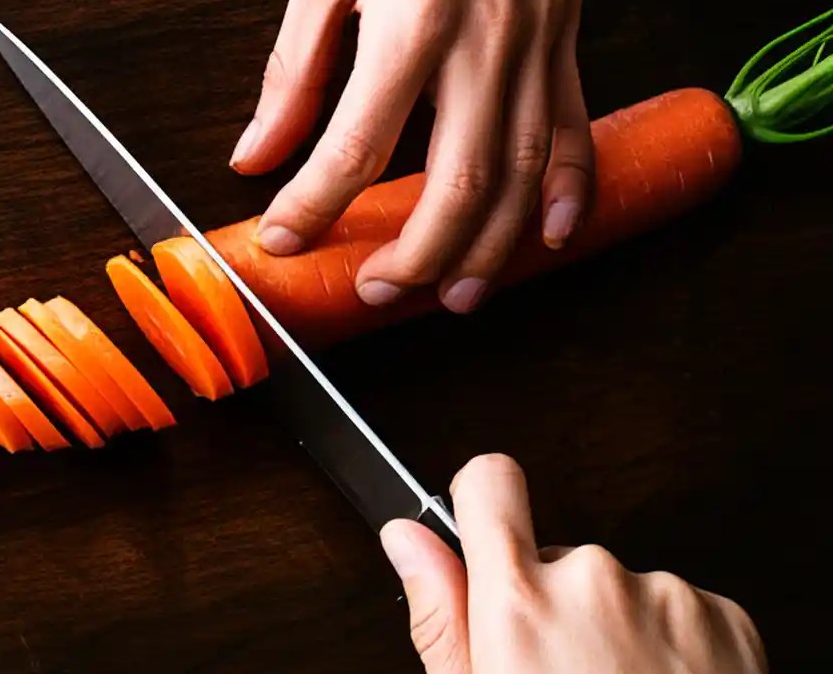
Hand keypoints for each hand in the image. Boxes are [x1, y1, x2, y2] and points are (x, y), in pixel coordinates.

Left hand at [231, 0, 593, 312]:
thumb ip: (294, 71)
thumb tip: (256, 153)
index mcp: (411, 21)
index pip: (356, 145)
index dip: (315, 205)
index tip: (285, 238)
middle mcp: (482, 44)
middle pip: (459, 180)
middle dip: (417, 254)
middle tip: (378, 290)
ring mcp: (535, 45)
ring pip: (522, 173)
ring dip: (490, 247)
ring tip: (457, 296)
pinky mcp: (564, 40)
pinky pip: (574, 130)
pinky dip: (567, 191)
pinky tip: (549, 237)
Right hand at [380, 454, 766, 672]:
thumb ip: (439, 614)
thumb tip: (406, 539)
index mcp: (520, 604)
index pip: (488, 483)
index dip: (480, 503)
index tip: (485, 530)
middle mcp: (593, 582)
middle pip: (553, 558)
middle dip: (553, 607)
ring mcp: (665, 596)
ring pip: (616, 589)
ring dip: (613, 630)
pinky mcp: (723, 616)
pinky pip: (674, 608)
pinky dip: (668, 645)